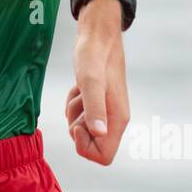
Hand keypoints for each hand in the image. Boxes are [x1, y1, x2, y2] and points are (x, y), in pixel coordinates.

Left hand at [64, 0, 129, 164]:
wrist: (97, 34)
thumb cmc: (94, 55)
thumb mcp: (90, 81)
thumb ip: (94, 108)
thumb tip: (99, 134)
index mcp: (117, 119)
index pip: (103, 157)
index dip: (85, 147)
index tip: (77, 124)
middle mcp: (114, 118)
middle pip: (91, 145)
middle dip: (76, 128)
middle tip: (78, 102)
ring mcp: (106, 110)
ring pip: (83, 130)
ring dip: (73, 113)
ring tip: (79, 89)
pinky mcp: (97, 102)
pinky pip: (80, 115)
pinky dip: (74, 103)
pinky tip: (78, 86)